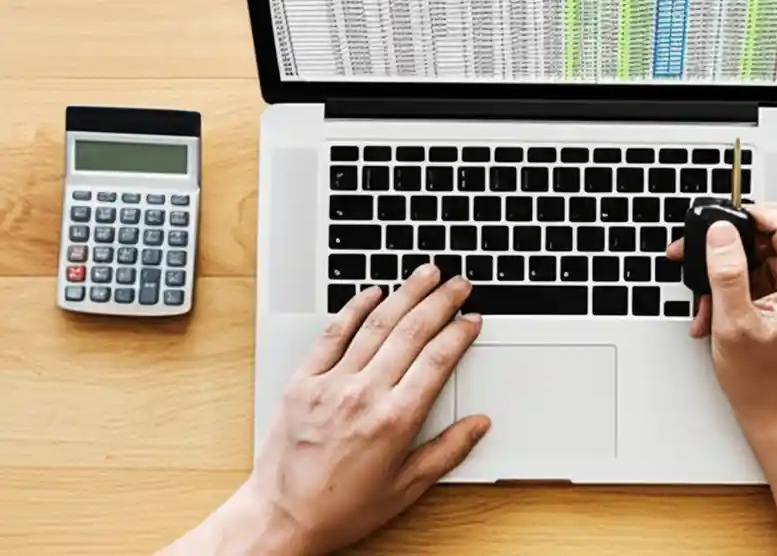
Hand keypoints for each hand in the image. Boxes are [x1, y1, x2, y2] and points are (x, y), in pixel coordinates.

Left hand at [242, 267, 488, 554]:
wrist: (282, 517)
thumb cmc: (342, 508)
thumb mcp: (407, 487)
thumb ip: (448, 451)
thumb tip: (479, 425)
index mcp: (395, 420)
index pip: (438, 359)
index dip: (460, 332)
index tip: (473, 319)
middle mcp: (364, 395)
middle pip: (412, 331)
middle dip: (441, 301)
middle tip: (459, 283)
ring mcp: (331, 384)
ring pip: (376, 325)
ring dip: (405, 294)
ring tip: (425, 274)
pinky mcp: (303, 382)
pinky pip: (332, 335)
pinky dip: (354, 309)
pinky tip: (372, 293)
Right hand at [667, 204, 776, 441]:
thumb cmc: (765, 382)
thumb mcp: (735, 323)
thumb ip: (726, 273)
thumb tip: (719, 232)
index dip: (742, 217)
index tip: (711, 226)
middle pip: (763, 236)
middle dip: (724, 252)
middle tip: (692, 261)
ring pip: (753, 257)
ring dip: (722, 277)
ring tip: (706, 305)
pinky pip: (752, 277)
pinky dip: (728, 292)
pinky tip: (714, 314)